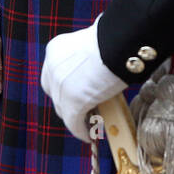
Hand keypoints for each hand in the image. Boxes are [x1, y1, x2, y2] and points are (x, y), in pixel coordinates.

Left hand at [40, 18, 127, 141]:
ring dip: (76, 119)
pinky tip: (89, 135)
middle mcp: (53, 67)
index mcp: (56, 49)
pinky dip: (81, 131)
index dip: (63, 87)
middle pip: (54, 93)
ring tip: (89, 125)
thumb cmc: (115, 38)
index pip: (52, 75)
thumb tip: (96, 64)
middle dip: (67, 103)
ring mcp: (60, 85)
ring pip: (63, 110)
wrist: (120, 42)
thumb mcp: (92, 43)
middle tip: (85, 109)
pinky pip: (74, 123)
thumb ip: (86, 55)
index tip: (77, 92)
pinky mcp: (72, 102)